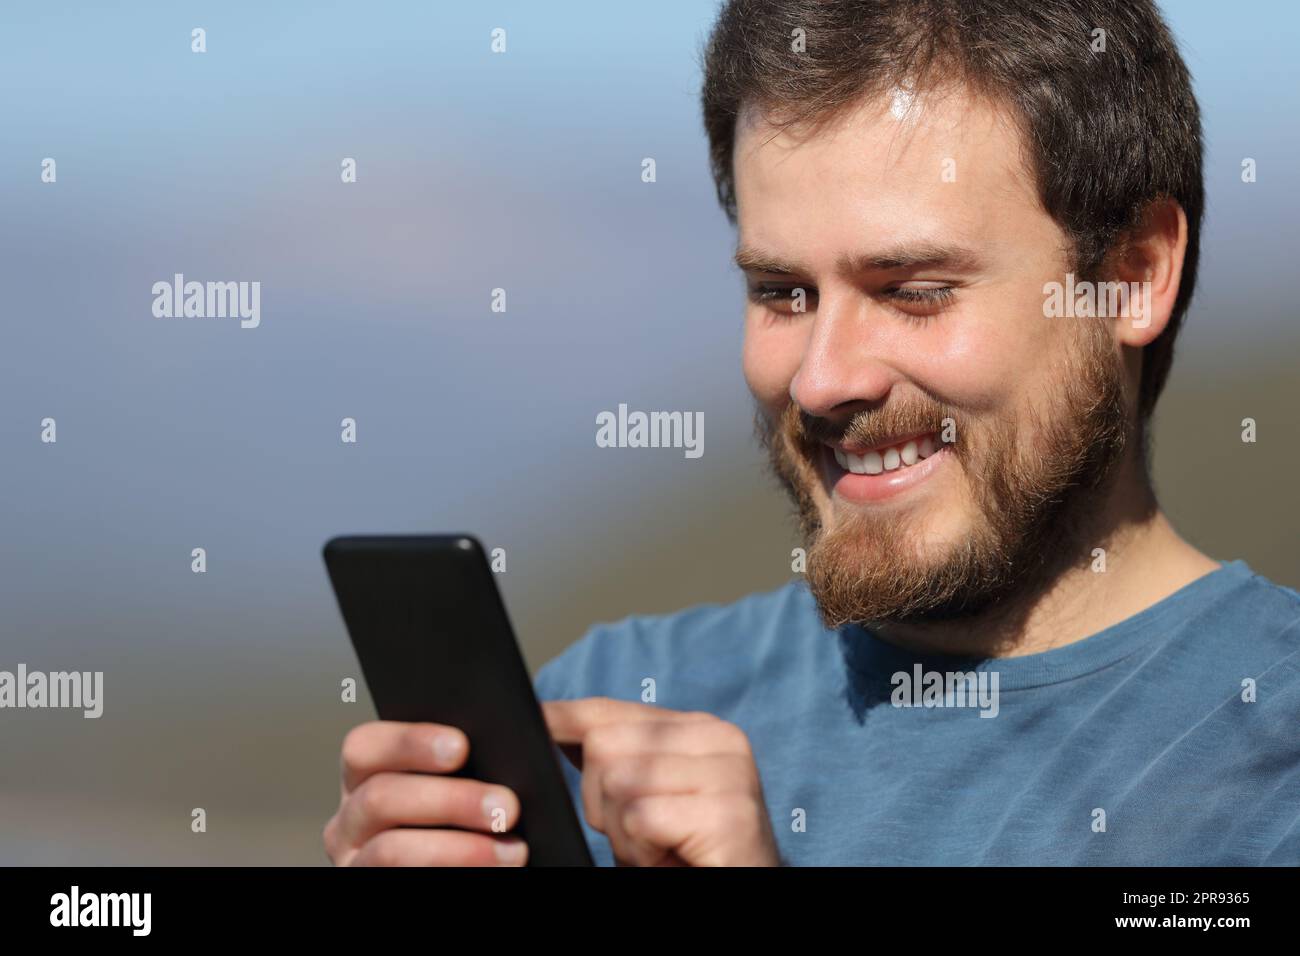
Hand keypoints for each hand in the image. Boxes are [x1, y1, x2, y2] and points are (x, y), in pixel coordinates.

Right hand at [323, 721, 528, 865]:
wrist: (469, 867)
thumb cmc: (470, 817)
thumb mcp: (465, 781)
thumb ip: (470, 758)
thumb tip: (510, 736)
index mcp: (367, 775)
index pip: (365, 746)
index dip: (410, 742)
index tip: (463, 746)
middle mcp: (350, 818)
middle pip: (380, 797)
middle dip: (449, 799)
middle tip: (509, 806)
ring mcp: (356, 861)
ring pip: (391, 849)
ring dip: (459, 848)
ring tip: (516, 850)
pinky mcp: (370, 889)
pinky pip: (401, 880)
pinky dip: (453, 872)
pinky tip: (497, 868)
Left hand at [542, 697, 780, 865]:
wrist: (742, 890)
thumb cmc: (685, 852)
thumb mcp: (646, 796)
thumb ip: (617, 756)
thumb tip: (552, 722)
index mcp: (700, 728)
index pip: (611, 710)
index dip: (564, 719)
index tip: (532, 720)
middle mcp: (720, 738)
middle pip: (604, 745)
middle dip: (598, 800)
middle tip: (637, 833)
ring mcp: (727, 772)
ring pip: (617, 780)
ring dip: (620, 831)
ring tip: (656, 846)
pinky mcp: (726, 812)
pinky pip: (640, 818)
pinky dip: (639, 850)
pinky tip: (669, 857)